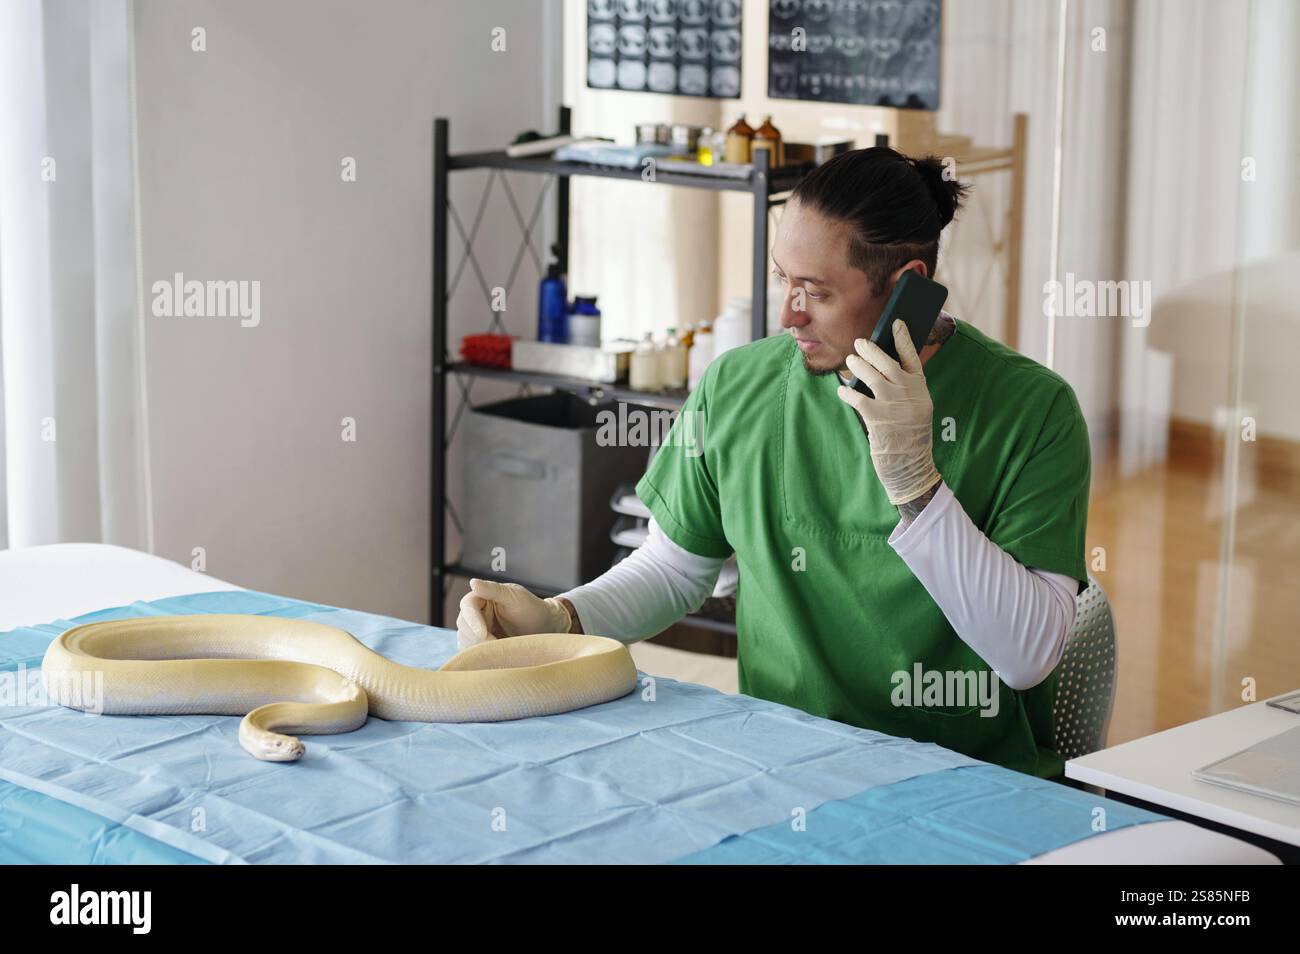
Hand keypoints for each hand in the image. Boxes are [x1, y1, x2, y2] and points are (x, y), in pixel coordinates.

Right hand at [455, 579, 571, 649]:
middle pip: (464, 626)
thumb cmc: (531, 609)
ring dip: (481, 648)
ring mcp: (474, 630)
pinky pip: (472, 653)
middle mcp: (474, 613)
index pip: (468, 607)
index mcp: (480, 597)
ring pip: (466, 641)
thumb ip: (493, 590)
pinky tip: (497, 655)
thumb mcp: (515, 597)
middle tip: (498, 645)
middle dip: (479, 638)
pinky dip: (481, 656)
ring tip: (502, 649)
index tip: (483, 634)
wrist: (543, 628)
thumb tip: (473, 582)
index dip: (473, 622)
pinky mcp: (478, 645)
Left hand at [836, 319, 941, 504]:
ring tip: (850, 361)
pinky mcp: (878, 419)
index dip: (904, 339)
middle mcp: (909, 394)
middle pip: (888, 363)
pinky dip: (847, 392)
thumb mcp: (916, 408)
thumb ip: (904, 389)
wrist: (910, 464)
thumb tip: (879, 368)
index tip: (896, 323)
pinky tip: (842, 389)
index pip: (913, 358)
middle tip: (859, 343)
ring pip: (871, 376)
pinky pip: (857, 398)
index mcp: (920, 389)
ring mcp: (894, 405)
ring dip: (857, 366)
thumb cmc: (909, 435)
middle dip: (871, 350)